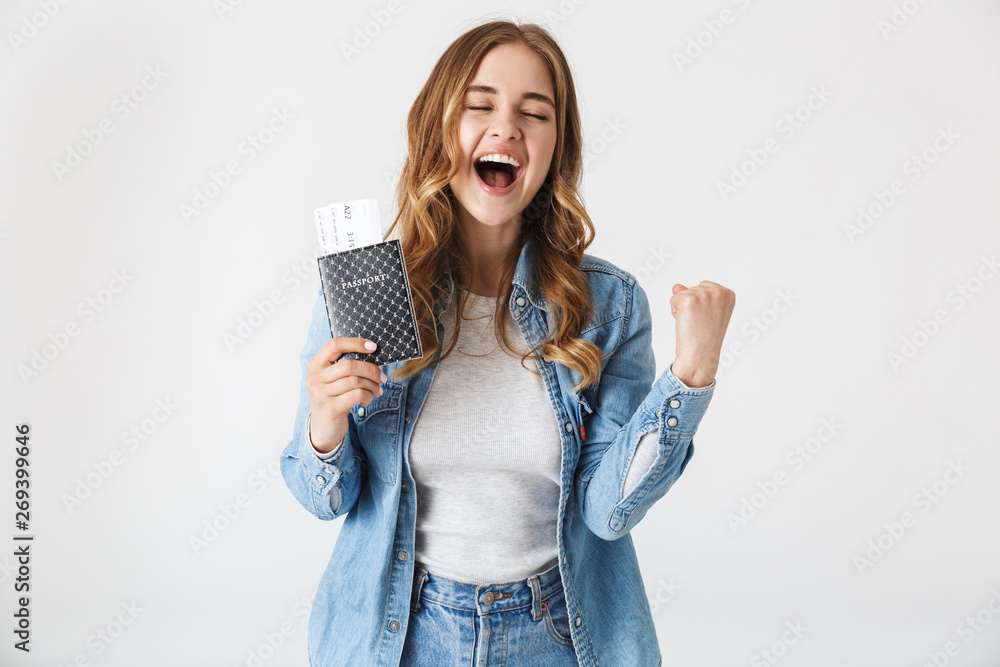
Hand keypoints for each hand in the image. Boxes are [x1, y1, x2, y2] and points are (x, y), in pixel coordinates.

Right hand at [306, 337, 386, 453]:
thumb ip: (344, 366)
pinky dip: (368, 396)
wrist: (324, 428)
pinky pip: (358, 395)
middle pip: (350, 365)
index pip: (335, 345)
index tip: (373, 347)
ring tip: (377, 390)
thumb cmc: (333, 398)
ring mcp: (321, 393)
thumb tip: (372, 353)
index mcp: (315, 365)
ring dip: (372, 385)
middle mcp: (315, 378)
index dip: (356, 343)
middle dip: (371, 370)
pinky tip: (367, 400)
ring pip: (356, 381)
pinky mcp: (331, 408)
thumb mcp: (332, 380)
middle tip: (382, 378)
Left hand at [669, 281, 735, 387]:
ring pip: (682, 293)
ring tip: (693, 324)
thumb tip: (676, 286)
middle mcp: (719, 292)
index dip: (700, 304)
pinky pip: (673, 299)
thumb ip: (694, 295)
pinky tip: (686, 323)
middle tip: (699, 323)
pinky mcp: (688, 300)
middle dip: (691, 305)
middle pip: (693, 288)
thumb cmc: (704, 338)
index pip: (704, 286)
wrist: (699, 355)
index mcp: (728, 294)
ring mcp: (704, 295)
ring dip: (682, 309)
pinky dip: (675, 312)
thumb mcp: (705, 312)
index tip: (707, 318)